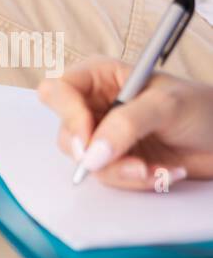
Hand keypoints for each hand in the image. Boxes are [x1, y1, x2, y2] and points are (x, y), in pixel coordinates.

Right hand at [38, 57, 212, 189]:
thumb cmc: (203, 109)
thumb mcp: (167, 106)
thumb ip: (127, 125)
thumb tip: (92, 153)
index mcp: (101, 77)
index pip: (58, 91)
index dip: (68, 115)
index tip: (89, 139)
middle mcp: (95, 105)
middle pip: (67, 132)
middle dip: (97, 153)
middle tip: (128, 161)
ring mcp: (103, 135)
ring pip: (85, 161)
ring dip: (121, 171)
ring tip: (154, 169)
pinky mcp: (114, 160)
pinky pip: (106, 177)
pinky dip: (134, 180)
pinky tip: (161, 171)